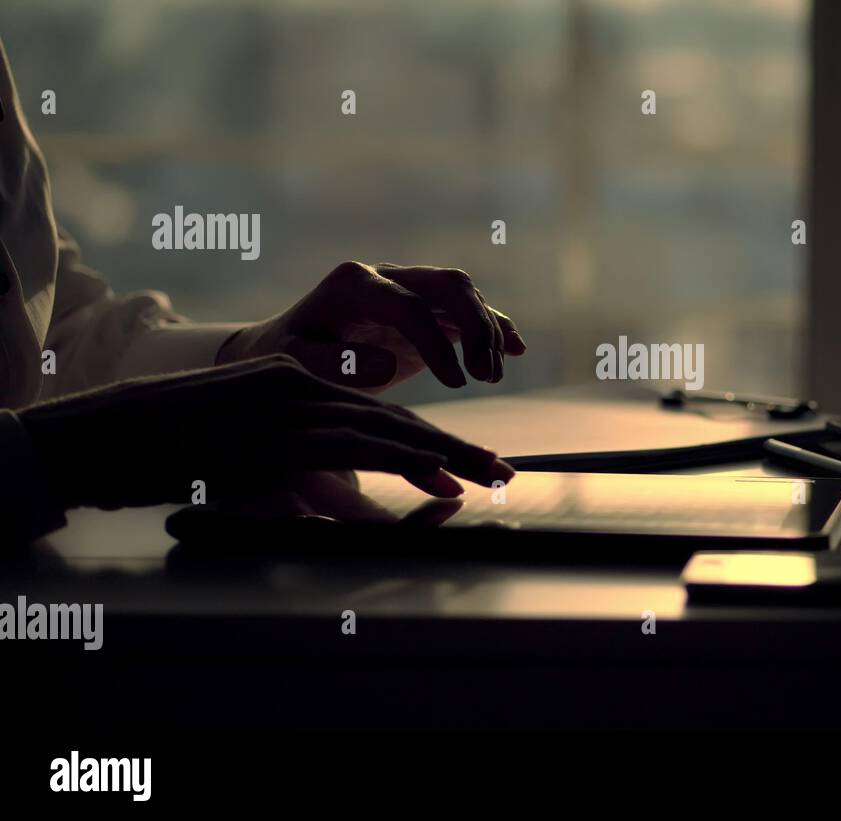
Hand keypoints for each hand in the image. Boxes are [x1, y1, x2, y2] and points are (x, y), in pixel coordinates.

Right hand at [18, 356, 514, 510]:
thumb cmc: (175, 453)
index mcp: (298, 381)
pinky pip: (353, 445)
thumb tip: (361, 514)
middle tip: (502, 471)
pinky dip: (401, 459)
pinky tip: (438, 473)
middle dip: (454, 447)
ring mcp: (290, 404)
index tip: (471, 464)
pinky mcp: (276, 430)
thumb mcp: (250, 458)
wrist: (106, 437)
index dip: (430, 441)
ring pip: (385, 428)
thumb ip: (306, 478)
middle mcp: (302, 383)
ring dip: (444, 455)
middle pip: (394, 417)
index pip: (378, 412)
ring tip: (487, 475)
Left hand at [216, 261, 526, 390]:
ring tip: (493, 377)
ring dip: (488, 332)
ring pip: (463, 295)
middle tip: (487, 376)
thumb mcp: (297, 362)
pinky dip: (495, 326)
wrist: (291, 344)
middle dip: (476, 327)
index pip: (409, 306)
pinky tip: (517, 350)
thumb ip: (335, 363)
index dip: (437, 343)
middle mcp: (387, 276)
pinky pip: (467, 310)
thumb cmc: (292, 356)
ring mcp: (409, 287)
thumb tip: (387, 361)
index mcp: (354, 284)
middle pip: (447, 285)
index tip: (456, 384)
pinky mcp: (426, 307)